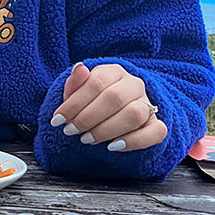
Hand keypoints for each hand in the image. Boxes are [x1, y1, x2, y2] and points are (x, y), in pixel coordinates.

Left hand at [48, 63, 166, 152]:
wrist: (110, 118)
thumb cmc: (90, 104)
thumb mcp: (77, 93)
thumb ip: (75, 84)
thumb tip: (79, 68)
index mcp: (114, 72)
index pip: (97, 82)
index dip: (75, 103)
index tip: (58, 120)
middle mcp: (134, 85)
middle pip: (115, 98)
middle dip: (88, 118)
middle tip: (71, 131)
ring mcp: (148, 104)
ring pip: (134, 114)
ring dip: (107, 130)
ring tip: (87, 139)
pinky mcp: (156, 125)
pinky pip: (155, 132)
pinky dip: (134, 141)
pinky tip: (113, 146)